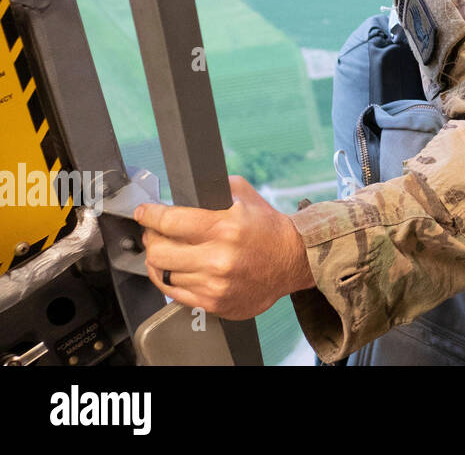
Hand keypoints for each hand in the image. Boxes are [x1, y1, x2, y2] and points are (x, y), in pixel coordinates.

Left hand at [134, 176, 314, 319]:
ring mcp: (215, 284)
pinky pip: (174, 294)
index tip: (143, 213)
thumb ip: (214, 188)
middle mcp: (218, 258)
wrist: (294, 261)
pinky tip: (176, 270)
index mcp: (225, 228)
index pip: (170, 221)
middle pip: (159, 251)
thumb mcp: (245, 196)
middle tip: (154, 233)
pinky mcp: (214, 303)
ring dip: (161, 261)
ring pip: (163, 274)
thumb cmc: (269, 229)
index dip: (149, 215)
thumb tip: (182, 188)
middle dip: (151, 239)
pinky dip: (170, 280)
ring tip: (168, 251)